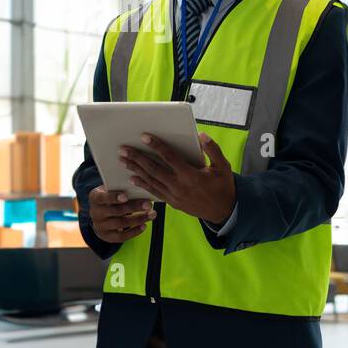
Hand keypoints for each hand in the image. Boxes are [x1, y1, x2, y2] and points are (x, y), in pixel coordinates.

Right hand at [87, 186, 154, 243]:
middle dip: (133, 207)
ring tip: (151, 214)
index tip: (126, 197)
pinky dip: (134, 231)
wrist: (100, 214)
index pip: (102, 198)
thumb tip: (140, 189)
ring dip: (138, 219)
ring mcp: (100, 226)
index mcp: (95, 198)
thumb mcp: (111, 190)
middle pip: (115, 211)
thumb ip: (121, 189)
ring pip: (120, 224)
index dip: (113, 197)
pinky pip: (121, 237)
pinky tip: (144, 226)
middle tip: (148, 204)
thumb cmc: (110, 198)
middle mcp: (95, 213)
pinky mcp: (107, 237)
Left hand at [118, 132, 235, 224]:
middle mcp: (179, 185)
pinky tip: (133, 178)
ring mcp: (174, 196)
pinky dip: (143, 184)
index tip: (144, 137)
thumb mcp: (223, 166)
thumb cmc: (223, 186)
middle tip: (123, 149)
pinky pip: (154, 192)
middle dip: (137, 158)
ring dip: (136, 170)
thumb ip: (213, 149)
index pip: (169, 157)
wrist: (224, 211)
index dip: (156, 146)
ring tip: (123, 161)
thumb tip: (202, 136)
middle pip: (154, 169)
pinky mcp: (172, 203)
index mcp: (191, 175)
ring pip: (151, 181)